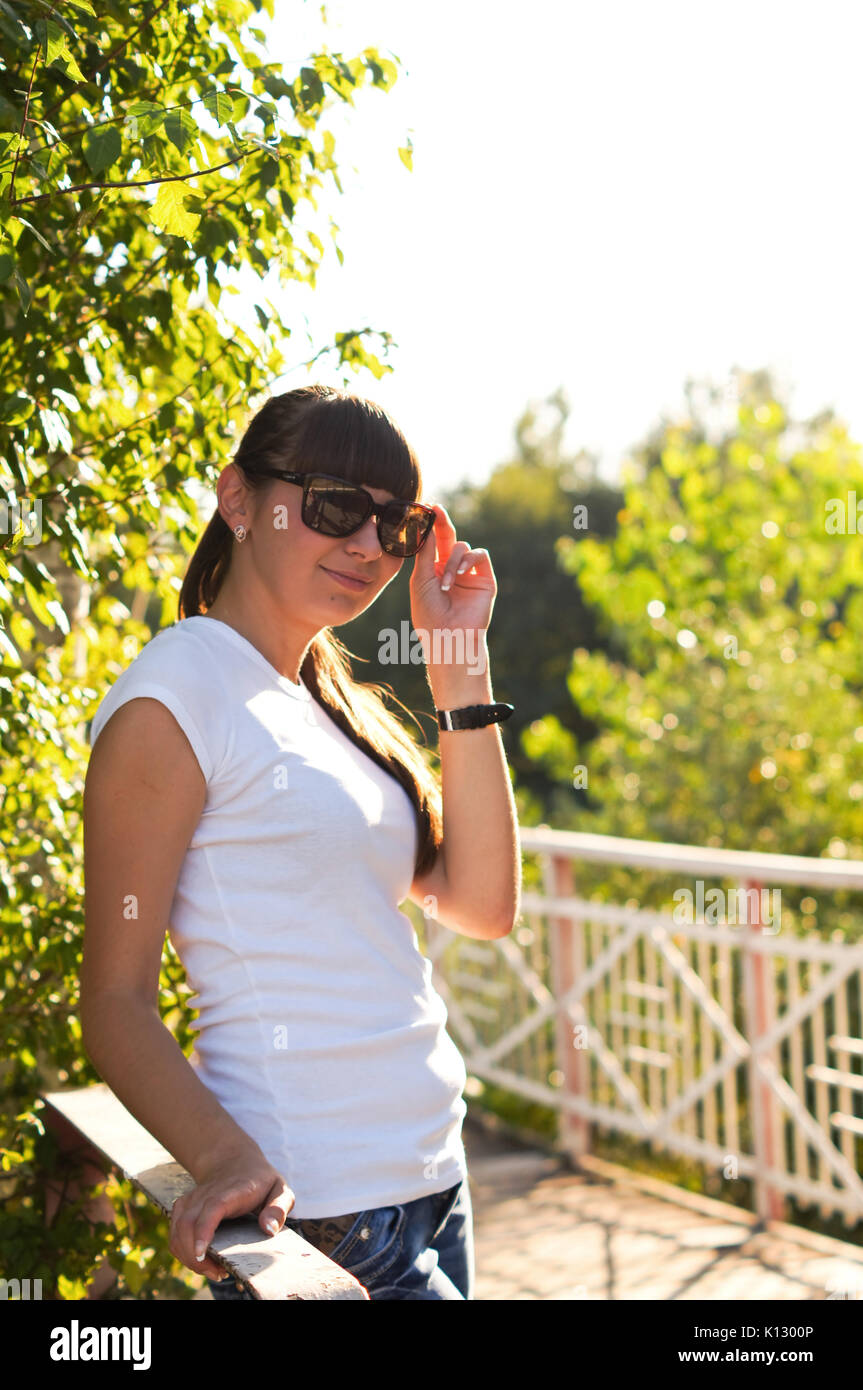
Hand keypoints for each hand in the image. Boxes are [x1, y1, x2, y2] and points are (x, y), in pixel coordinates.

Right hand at [169, 1145, 294, 1281]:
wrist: (233, 1160)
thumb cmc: (259, 1179)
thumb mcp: (279, 1188)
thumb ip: (279, 1207)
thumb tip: (268, 1229)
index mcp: (233, 1191)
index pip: (213, 1207)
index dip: (204, 1230)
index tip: (202, 1253)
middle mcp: (207, 1194)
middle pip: (189, 1224)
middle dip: (195, 1256)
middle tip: (218, 1273)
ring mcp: (192, 1201)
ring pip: (178, 1231)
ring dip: (188, 1257)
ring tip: (212, 1270)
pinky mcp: (183, 1208)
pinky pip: (174, 1234)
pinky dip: (182, 1252)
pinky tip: (200, 1261)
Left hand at [409, 503, 496, 644]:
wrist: (448, 636)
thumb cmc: (428, 613)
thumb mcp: (421, 580)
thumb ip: (426, 554)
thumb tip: (429, 526)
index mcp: (434, 569)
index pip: (433, 542)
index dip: (430, 525)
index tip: (424, 507)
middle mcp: (452, 568)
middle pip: (449, 537)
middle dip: (443, 522)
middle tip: (436, 509)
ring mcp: (469, 572)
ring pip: (463, 547)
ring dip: (452, 562)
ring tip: (445, 584)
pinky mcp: (485, 578)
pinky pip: (480, 555)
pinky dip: (467, 560)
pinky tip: (458, 575)